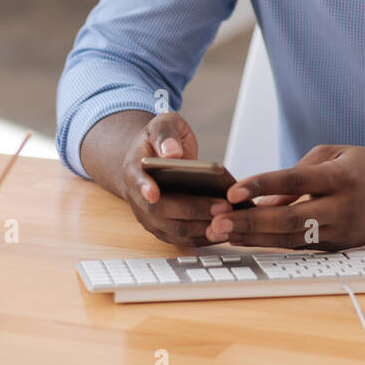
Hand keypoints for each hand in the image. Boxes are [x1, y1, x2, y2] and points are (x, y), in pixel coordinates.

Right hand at [119, 111, 230, 247]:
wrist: (152, 160)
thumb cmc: (161, 141)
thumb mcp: (163, 124)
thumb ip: (166, 135)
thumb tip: (172, 153)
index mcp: (134, 170)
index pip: (136, 181)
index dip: (144, 188)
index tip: (154, 194)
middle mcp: (139, 199)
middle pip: (160, 212)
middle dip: (192, 210)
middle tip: (222, 206)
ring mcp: (151, 218)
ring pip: (174, 231)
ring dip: (202, 229)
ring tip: (230, 220)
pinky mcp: (166, 229)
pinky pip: (184, 239)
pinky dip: (204, 238)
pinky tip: (227, 230)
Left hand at [206, 144, 364, 249]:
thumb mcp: (334, 155)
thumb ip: (297, 173)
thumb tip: (262, 200)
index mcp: (342, 178)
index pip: (297, 181)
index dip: (263, 186)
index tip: (233, 192)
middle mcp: (342, 208)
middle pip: (290, 219)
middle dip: (249, 223)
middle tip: (217, 223)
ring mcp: (340, 232)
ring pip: (291, 239)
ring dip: (253, 237)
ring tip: (221, 234)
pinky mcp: (336, 247)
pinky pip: (298, 246)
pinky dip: (269, 242)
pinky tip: (244, 239)